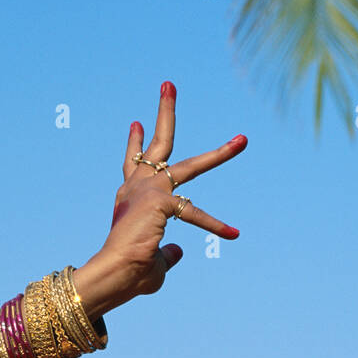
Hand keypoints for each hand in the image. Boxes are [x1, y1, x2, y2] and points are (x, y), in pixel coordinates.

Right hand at [75, 82, 246, 314]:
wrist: (114, 273)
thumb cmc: (129, 273)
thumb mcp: (154, 261)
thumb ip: (168, 254)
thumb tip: (180, 250)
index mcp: (129, 199)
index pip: (132, 165)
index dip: (135, 144)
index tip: (136, 123)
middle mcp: (137, 188)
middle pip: (157, 144)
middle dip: (165, 113)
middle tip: (169, 84)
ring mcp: (150, 191)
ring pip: (190, 166)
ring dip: (220, 155)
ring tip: (243, 141)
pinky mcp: (162, 202)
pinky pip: (196, 214)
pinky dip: (215, 227)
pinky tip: (233, 234)